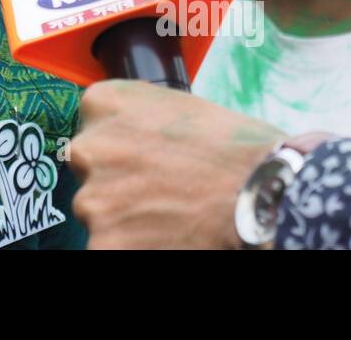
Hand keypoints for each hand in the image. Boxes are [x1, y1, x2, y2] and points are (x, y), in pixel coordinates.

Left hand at [70, 80, 281, 248]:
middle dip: (119, 185)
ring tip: (171, 218)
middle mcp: (87, 148)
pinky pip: (110, 247)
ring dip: (125, 220)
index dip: (124, 149)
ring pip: (100, 214)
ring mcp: (92, 199)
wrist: (262, 192)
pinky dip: (133, 247)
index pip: (95, 129)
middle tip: (163, 194)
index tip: (149, 161)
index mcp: (102, 103)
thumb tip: (130, 141)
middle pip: (91, 172)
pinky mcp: (104, 245)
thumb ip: (139, 119)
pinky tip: (167, 240)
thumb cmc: (233, 147)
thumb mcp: (176, 105)